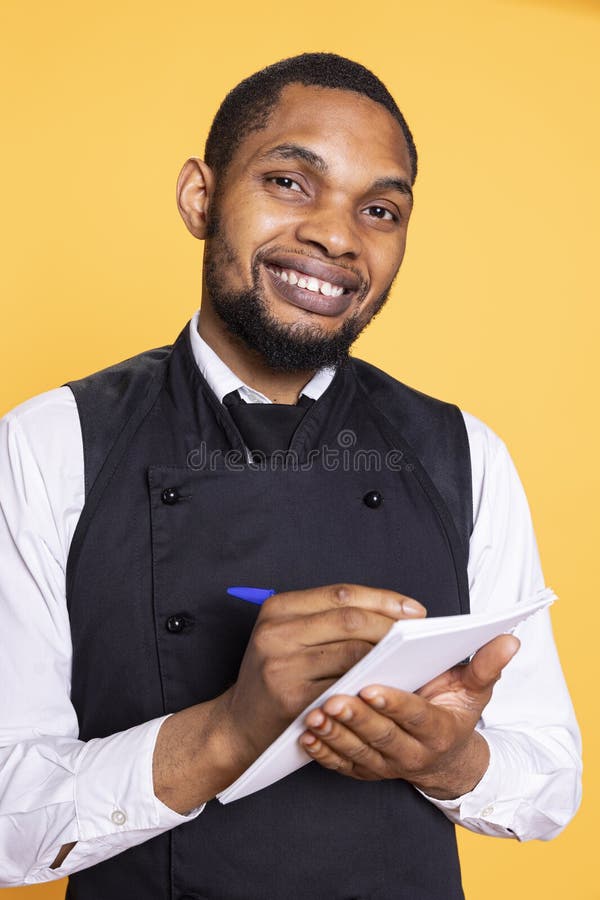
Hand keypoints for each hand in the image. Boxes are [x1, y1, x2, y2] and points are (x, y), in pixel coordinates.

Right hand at [213, 584, 425, 774]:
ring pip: (353, 653)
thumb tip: (389, 616)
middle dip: (391, 626)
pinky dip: (371, 684)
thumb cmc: (274, 676)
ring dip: (387, 657)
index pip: (341, 594)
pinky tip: (388, 685)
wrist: (236, 725)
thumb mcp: (286, 636)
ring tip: (408, 660)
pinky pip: (345, 687)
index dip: (383, 599)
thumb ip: (326, 621)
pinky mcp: (291, 698)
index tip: (414, 610)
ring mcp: (282, 666)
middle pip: (350, 619)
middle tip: (418, 636)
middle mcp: (277, 632)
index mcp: (278, 608)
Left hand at [298, 632, 519, 798]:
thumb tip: (510, 638)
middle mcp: (413, 754)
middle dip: (357, 719)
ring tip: (314, 715)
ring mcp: (387, 766)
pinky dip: (323, 753)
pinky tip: (306, 736)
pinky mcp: (365, 771)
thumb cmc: (454, 712)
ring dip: (335, 736)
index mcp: (438, 730)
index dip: (394, 704)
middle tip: (334, 699)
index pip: (416, 717)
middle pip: (382, 737)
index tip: (371, 687)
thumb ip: (487, 664)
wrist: (445, 758)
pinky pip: (342, 766)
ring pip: (358, 753)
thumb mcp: (476, 690)